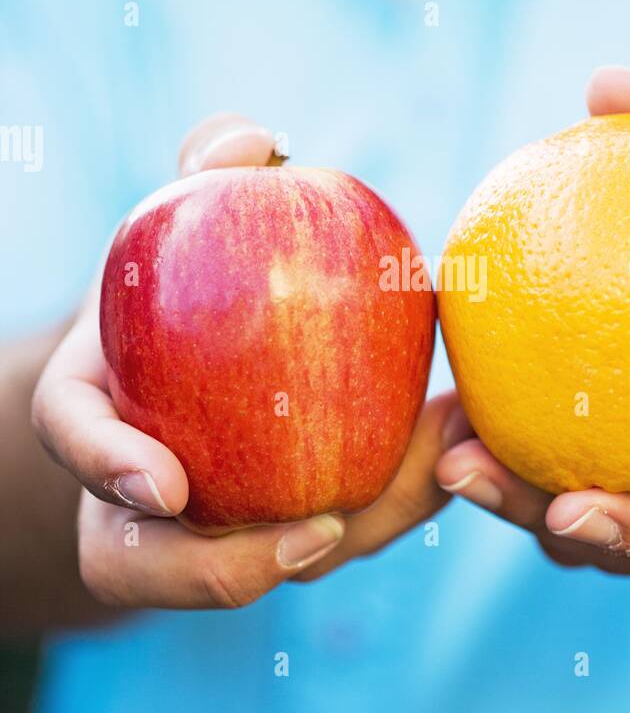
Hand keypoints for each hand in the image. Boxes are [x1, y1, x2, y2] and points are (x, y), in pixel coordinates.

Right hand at [32, 114, 465, 609]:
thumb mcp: (186, 214)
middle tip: (327, 529)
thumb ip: (205, 172)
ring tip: (435, 467)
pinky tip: (467, 425)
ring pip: (290, 564)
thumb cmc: (195, 273)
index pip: (80, 450)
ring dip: (365, 529)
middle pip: (180, 567)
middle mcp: (151, 506)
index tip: (164, 487)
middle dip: (247, 567)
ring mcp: (229, 534)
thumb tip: (251, 145)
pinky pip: (362, 523)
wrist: (220, 347)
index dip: (110, 473)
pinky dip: (416, 485)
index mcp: (98, 425)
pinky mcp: (311, 527)